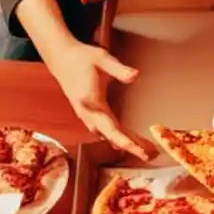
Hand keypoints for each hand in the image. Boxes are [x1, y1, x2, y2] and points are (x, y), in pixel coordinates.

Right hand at [47, 40, 150, 157]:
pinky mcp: (88, 114)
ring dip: (127, 144)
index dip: (127, 142)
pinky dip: (119, 137)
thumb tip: (136, 75)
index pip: (111, 128)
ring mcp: (87, 115)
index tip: (141, 150)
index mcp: (91, 102)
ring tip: (147, 151)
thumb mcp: (102, 58)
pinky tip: (130, 142)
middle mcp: (88, 113)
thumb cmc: (82, 57)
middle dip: (132, 147)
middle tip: (151, 155)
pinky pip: (105, 130)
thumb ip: (120, 69)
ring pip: (109, 136)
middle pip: (112, 137)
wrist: (61, 58)